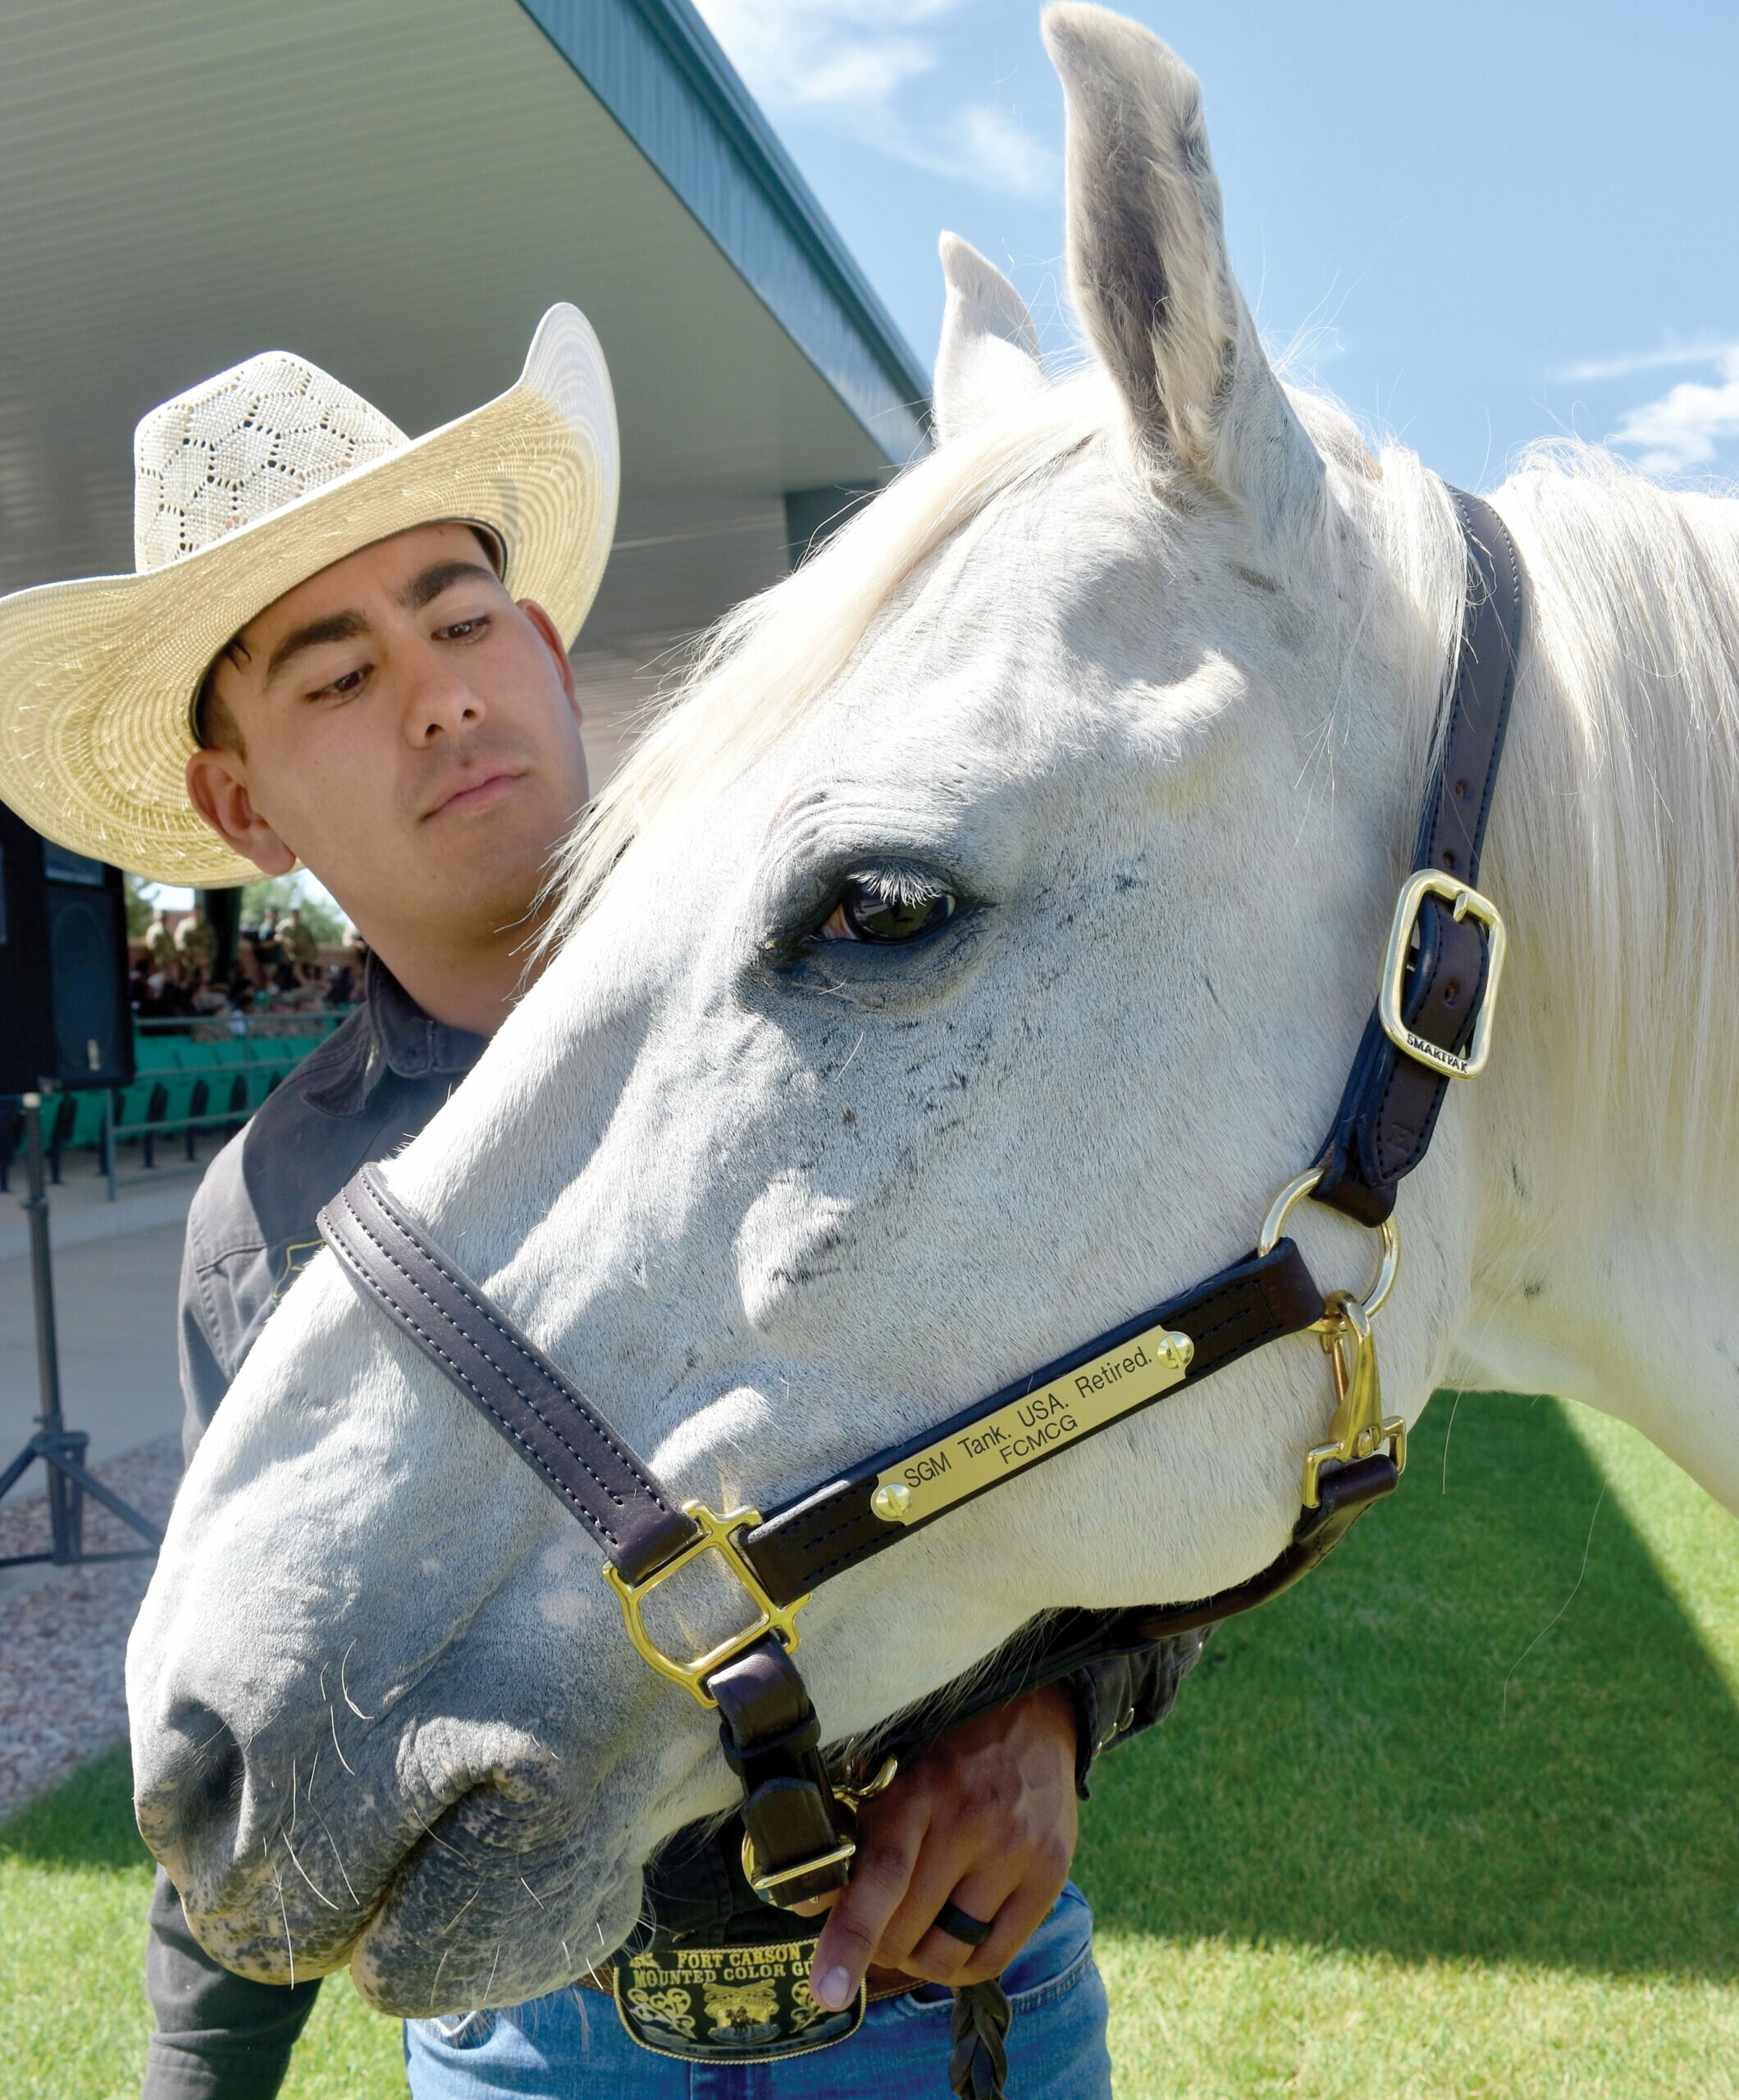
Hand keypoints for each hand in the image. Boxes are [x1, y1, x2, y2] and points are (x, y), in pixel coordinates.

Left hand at [800, 1681, 1078, 2009]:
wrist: (1030, 1713)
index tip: (827, 1991)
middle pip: (907, 1929)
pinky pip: (992, 1958)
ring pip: (946, 1954)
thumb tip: (804, 1906)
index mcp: (919, 1791)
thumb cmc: (943, 1753)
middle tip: (877, 1921)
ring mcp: (1016, 1850)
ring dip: (916, 1958)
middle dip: (878, 1943)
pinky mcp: (1049, 1875)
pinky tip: (952, 1941)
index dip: (851, 1935)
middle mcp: (971, 1821)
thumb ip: (850, 1838)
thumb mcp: (891, 1775)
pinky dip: (959, 1967)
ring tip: (916, 1927)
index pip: (882, 1874)